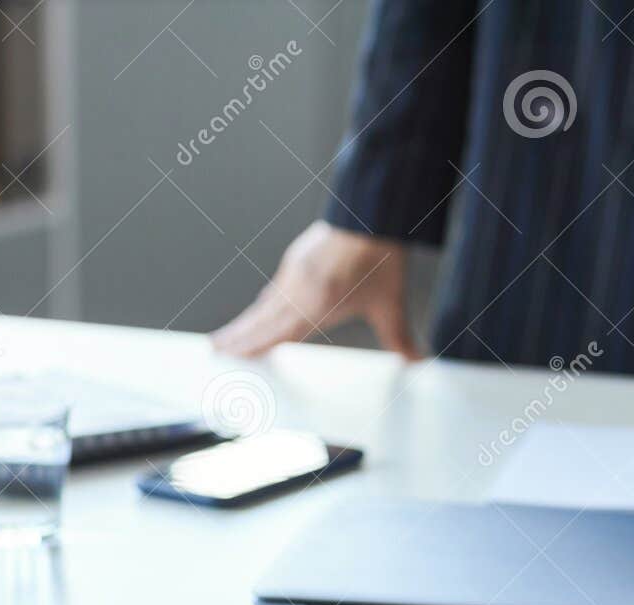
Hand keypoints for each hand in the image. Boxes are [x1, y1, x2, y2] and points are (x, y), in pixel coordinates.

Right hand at [211, 221, 420, 358]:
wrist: (372, 214)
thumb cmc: (381, 258)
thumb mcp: (391, 303)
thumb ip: (399, 337)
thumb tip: (418, 361)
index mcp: (316, 304)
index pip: (278, 333)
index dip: (253, 346)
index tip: (231, 355)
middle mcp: (298, 289)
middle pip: (262, 320)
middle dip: (238, 337)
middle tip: (215, 350)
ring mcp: (294, 272)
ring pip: (265, 304)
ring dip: (247, 322)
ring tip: (227, 337)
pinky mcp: (298, 259)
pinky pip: (277, 287)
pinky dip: (266, 302)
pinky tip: (263, 307)